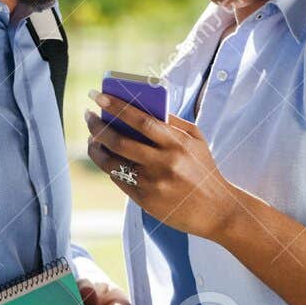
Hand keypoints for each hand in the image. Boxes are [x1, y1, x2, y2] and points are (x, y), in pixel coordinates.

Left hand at [85, 96, 241, 239]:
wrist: (217, 210)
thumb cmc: (204, 170)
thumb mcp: (197, 141)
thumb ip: (173, 122)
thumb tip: (141, 107)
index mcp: (177, 144)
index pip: (141, 120)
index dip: (116, 106)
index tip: (98, 95)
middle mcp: (163, 163)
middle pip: (120, 141)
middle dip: (98, 126)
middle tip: (88, 116)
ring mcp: (152, 183)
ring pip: (112, 162)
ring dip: (96, 148)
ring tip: (92, 138)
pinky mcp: (145, 200)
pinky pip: (118, 179)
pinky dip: (108, 166)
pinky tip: (104, 156)